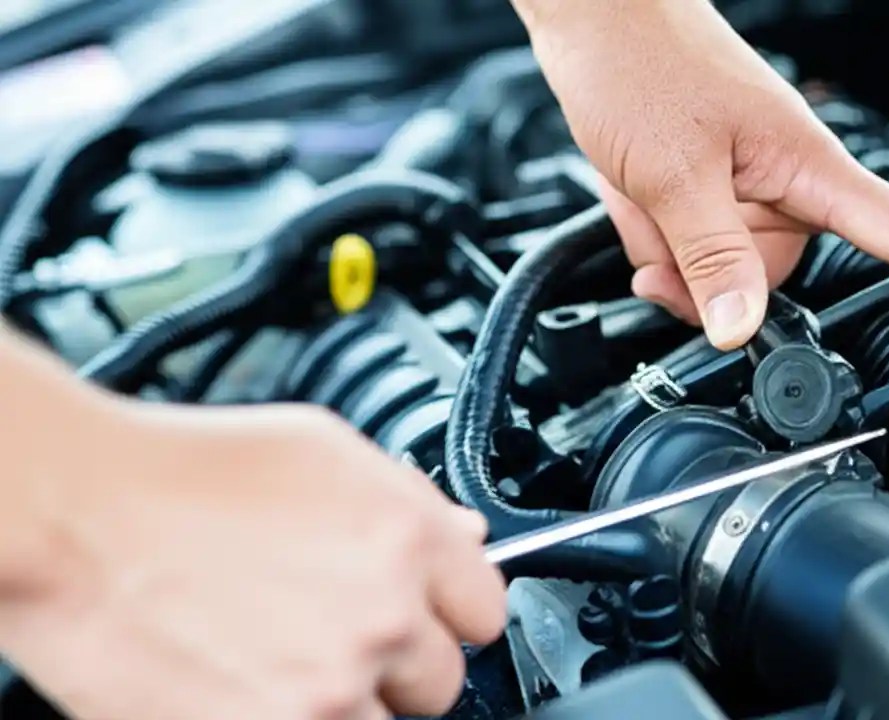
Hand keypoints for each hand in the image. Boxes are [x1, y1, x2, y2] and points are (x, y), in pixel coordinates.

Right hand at [0, 398, 505, 719]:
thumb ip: (407, 502)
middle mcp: (382, 615)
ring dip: (348, 701)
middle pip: (441, 676)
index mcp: (409, 537)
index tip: (425, 613)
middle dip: (398, 660)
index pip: (487, 608)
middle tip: (337, 632)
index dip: (451, 610)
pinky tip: (252, 680)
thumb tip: (463, 537)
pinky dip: (294, 717)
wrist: (76, 518)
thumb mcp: (320, 452)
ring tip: (281, 655)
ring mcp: (330, 687)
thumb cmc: (181, 474)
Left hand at [514, 0, 888, 348]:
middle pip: (780, 274)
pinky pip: (691, 248)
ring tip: (643, 201)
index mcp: (809, 164)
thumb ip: (713, 257)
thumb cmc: (642, 64)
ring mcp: (745, 185)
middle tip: (663, 244)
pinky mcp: (708, 188)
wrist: (595, 18)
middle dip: (712, 279)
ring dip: (673, 255)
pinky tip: (635, 202)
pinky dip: (656, 237)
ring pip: (726, 269)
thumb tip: (742, 329)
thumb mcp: (674, 175)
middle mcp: (787, 179)